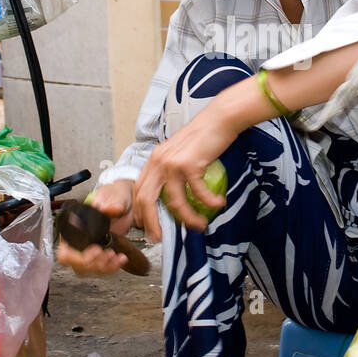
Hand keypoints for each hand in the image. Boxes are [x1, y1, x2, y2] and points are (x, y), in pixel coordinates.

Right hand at [55, 181, 132, 276]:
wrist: (127, 202)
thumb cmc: (113, 195)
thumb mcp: (114, 195)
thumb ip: (111, 202)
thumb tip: (106, 208)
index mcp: (72, 227)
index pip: (64, 251)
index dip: (75, 256)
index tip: (94, 249)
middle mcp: (77, 241)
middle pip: (75, 265)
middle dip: (91, 264)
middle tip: (106, 254)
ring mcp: (88, 250)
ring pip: (88, 270)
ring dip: (102, 267)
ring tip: (115, 256)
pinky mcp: (100, 255)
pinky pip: (101, 269)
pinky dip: (112, 267)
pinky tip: (121, 259)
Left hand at [132, 109, 231, 242]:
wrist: (218, 119)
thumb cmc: (203, 137)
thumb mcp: (179, 153)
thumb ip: (171, 171)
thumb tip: (174, 195)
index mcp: (154, 160)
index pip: (139, 190)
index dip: (140, 210)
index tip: (147, 225)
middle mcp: (158, 162)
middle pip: (146, 199)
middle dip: (151, 223)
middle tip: (159, 237)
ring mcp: (172, 164)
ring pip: (174, 202)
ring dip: (187, 218)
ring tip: (199, 225)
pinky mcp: (189, 165)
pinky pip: (197, 193)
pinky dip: (209, 202)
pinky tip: (218, 204)